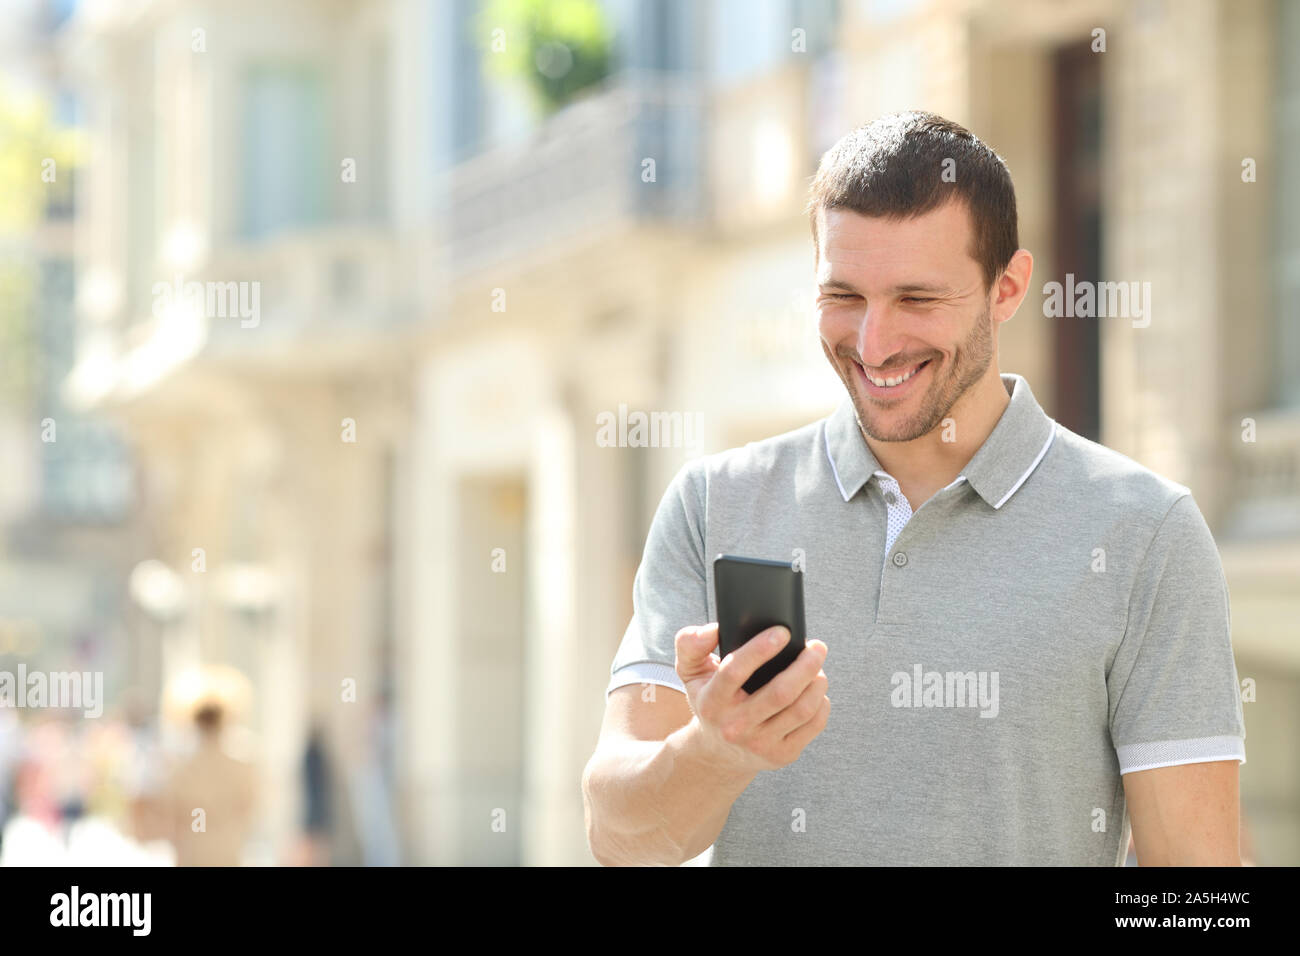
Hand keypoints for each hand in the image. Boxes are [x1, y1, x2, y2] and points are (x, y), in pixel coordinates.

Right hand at [674, 622, 829, 773]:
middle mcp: (734, 727)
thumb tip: (713, 630)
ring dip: (817, 682)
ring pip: (801, 710)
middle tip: (817, 647)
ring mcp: (760, 745)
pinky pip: (812, 725)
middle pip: (780, 693)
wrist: (718, 751)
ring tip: (818, 667)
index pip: (735, 671)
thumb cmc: (710, 699)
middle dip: (805, 665)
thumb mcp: (691, 672)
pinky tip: (817, 691)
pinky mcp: (781, 756)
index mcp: (712, 701)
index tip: (782, 632)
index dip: (760, 649)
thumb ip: (691, 643)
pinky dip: (821, 703)